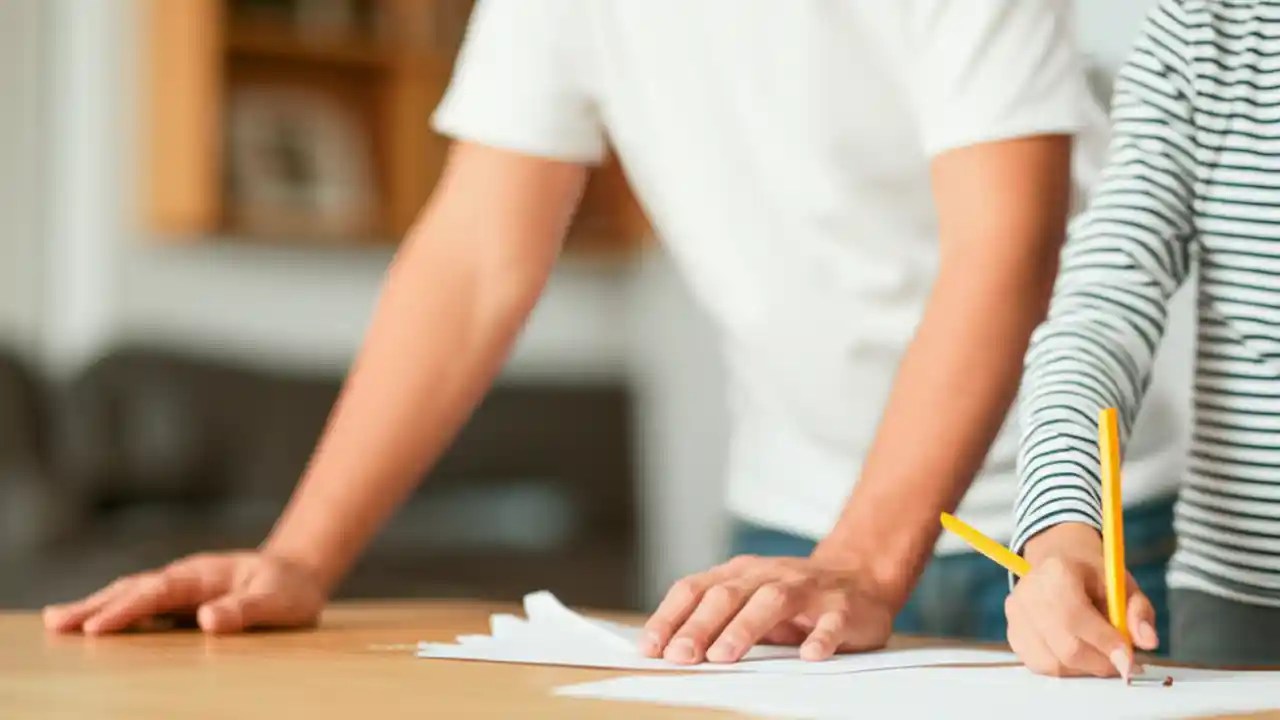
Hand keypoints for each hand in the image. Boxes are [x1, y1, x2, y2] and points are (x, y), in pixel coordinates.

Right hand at [42, 551, 326, 634]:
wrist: (298, 573)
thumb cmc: (290, 589)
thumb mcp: (279, 602)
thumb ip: (246, 609)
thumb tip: (206, 618)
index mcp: (205, 574)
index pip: (159, 591)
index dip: (127, 610)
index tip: (96, 628)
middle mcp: (186, 578)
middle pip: (135, 589)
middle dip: (95, 605)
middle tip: (57, 623)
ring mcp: (181, 589)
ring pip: (132, 595)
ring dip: (96, 607)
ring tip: (58, 622)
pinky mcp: (181, 602)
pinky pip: (141, 607)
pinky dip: (114, 613)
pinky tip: (91, 626)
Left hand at [639, 553, 897, 664]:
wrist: (861, 575)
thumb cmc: (794, 597)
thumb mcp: (749, 601)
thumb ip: (715, 620)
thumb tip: (668, 650)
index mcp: (739, 574)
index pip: (695, 589)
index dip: (670, 616)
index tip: (649, 647)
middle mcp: (768, 575)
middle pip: (727, 595)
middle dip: (700, 626)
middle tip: (680, 656)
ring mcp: (806, 588)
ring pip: (772, 601)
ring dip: (745, 628)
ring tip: (724, 656)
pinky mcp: (842, 607)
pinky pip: (831, 622)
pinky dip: (820, 637)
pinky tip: (809, 655)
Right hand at [1005, 523, 1158, 678]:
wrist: (1057, 559)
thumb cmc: (1091, 573)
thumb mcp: (1122, 583)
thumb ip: (1138, 611)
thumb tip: (1147, 641)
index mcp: (1056, 572)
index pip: (1077, 620)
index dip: (1107, 645)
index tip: (1130, 661)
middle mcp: (1028, 594)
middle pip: (1065, 649)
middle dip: (1099, 662)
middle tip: (1119, 661)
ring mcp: (1015, 615)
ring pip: (1053, 663)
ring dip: (1083, 667)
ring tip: (1097, 652)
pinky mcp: (1012, 634)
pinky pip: (1041, 665)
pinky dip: (1064, 667)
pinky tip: (1076, 651)